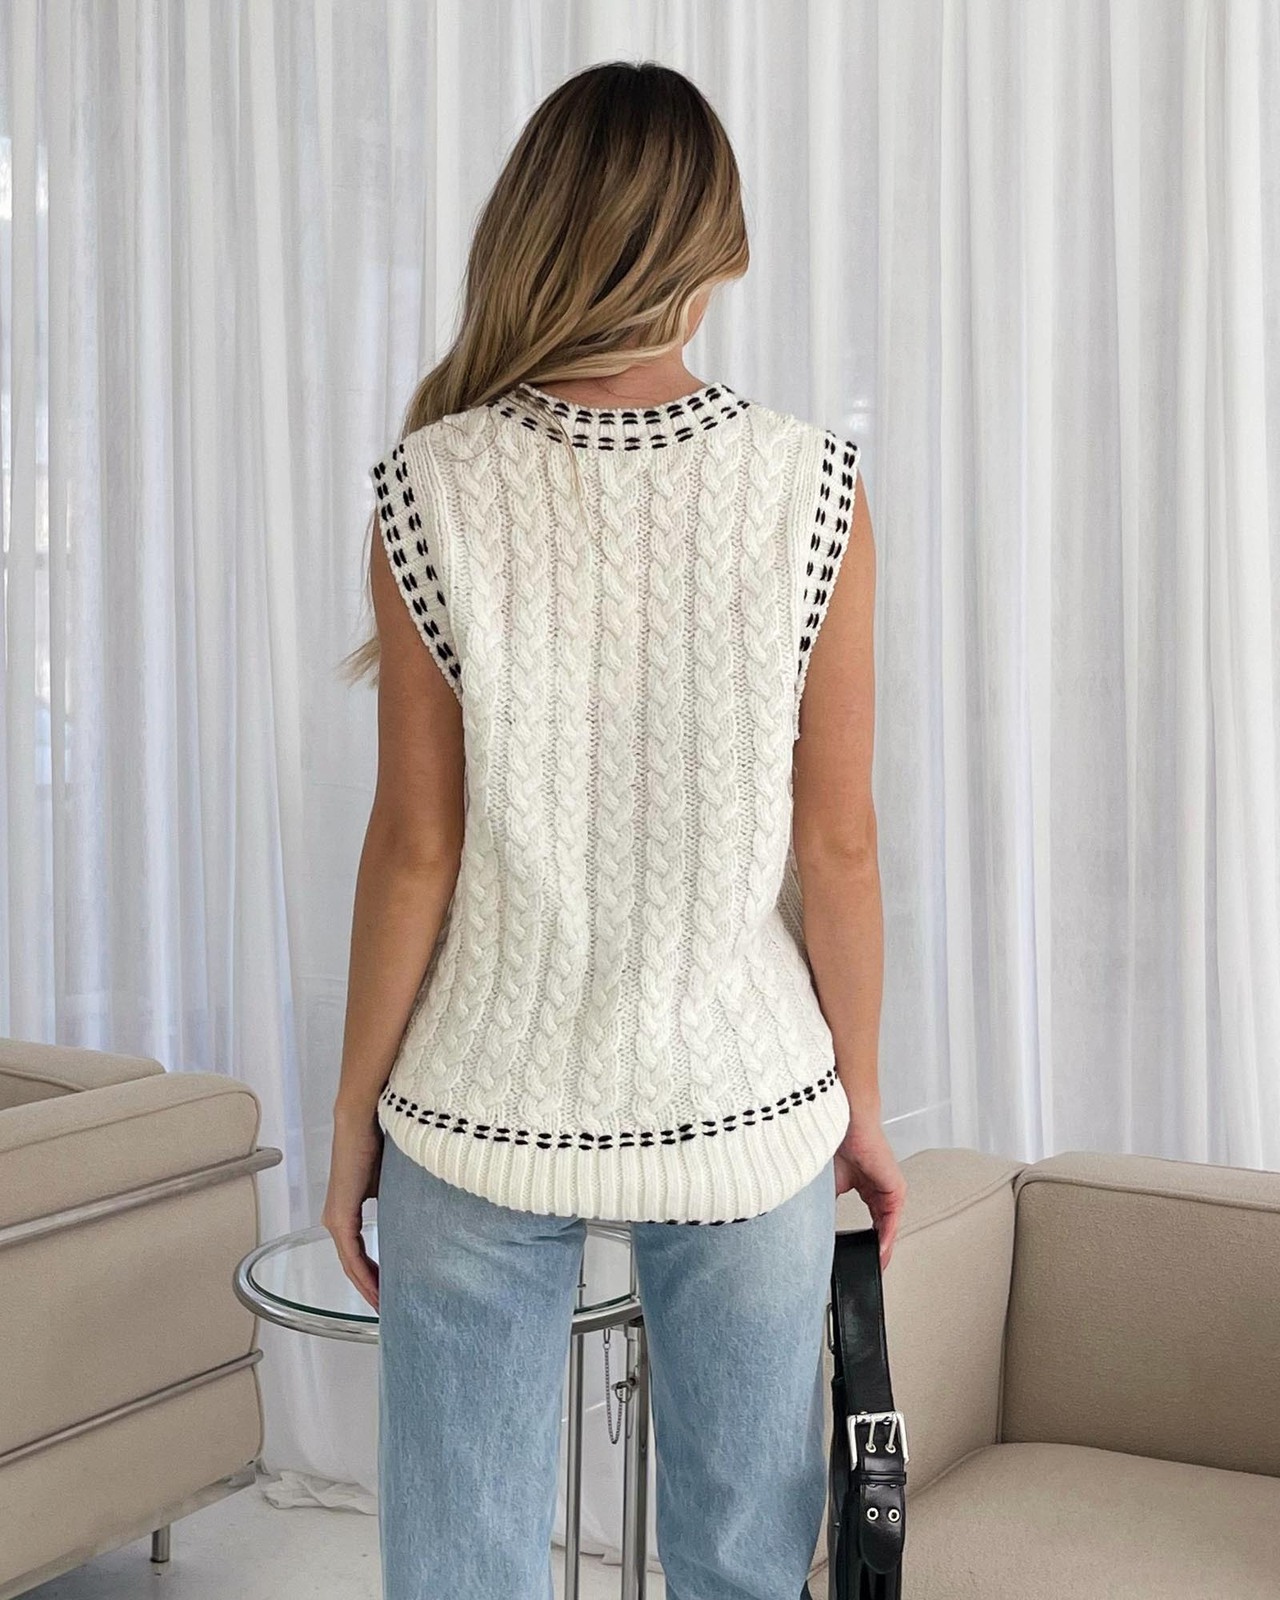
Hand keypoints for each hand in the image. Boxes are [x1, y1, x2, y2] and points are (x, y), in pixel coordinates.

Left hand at [321, 1106, 383, 1311]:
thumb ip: (400, 1201)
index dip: (376, 1275)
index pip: (360, 1254)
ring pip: (352, 1265)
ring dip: (369, 1287)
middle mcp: (336, 1219)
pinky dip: (364, 1275)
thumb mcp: (394, 1180)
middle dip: (374, 1289)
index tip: (394, 1291)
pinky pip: (351, 1256)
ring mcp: (336, 1219)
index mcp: (348, 1211)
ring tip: (388, 1306)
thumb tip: (422, 1217)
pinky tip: (378, 1290)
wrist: (364, 1118)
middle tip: (394, 1309)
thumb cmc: (382, 1139)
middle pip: (354, 1266)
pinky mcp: (339, 1217)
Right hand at [833, 1104, 907, 1271]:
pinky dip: (886, 1237)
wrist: (838, 1122)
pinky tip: (879, 1251)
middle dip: (871, 1250)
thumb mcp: (823, 1185)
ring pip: (886, 1226)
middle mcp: (876, 1187)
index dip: (860, 1241)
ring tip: (873, 1267)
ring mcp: (887, 1187)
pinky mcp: (895, 1188)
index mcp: (860, 1184)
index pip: (865, 1219)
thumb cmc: (828, 1142)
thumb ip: (823, 1206)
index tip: (852, 1259)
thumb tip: (812, 1228)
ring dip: (881, 1248)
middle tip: (864, 1271)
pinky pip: (892, 1219)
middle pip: (878, 1227)